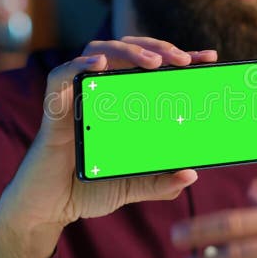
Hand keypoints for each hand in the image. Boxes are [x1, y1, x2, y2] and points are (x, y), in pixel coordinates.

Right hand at [0, 37, 217, 257]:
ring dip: (127, 50)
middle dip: (158, 47)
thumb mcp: (131, 185)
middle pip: (127, 50)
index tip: (209, 57)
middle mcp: (99, 91)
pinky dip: (77, 65)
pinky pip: (59, 77)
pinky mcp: (54, 110)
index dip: (178, 57)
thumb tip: (190, 174)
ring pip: (97, 51)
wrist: (47, 209)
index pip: (151, 69)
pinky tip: (97, 65)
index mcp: (120, 102)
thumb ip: (158, 182)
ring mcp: (76, 97)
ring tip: (154, 62)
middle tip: (184, 60)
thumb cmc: (86, 189)